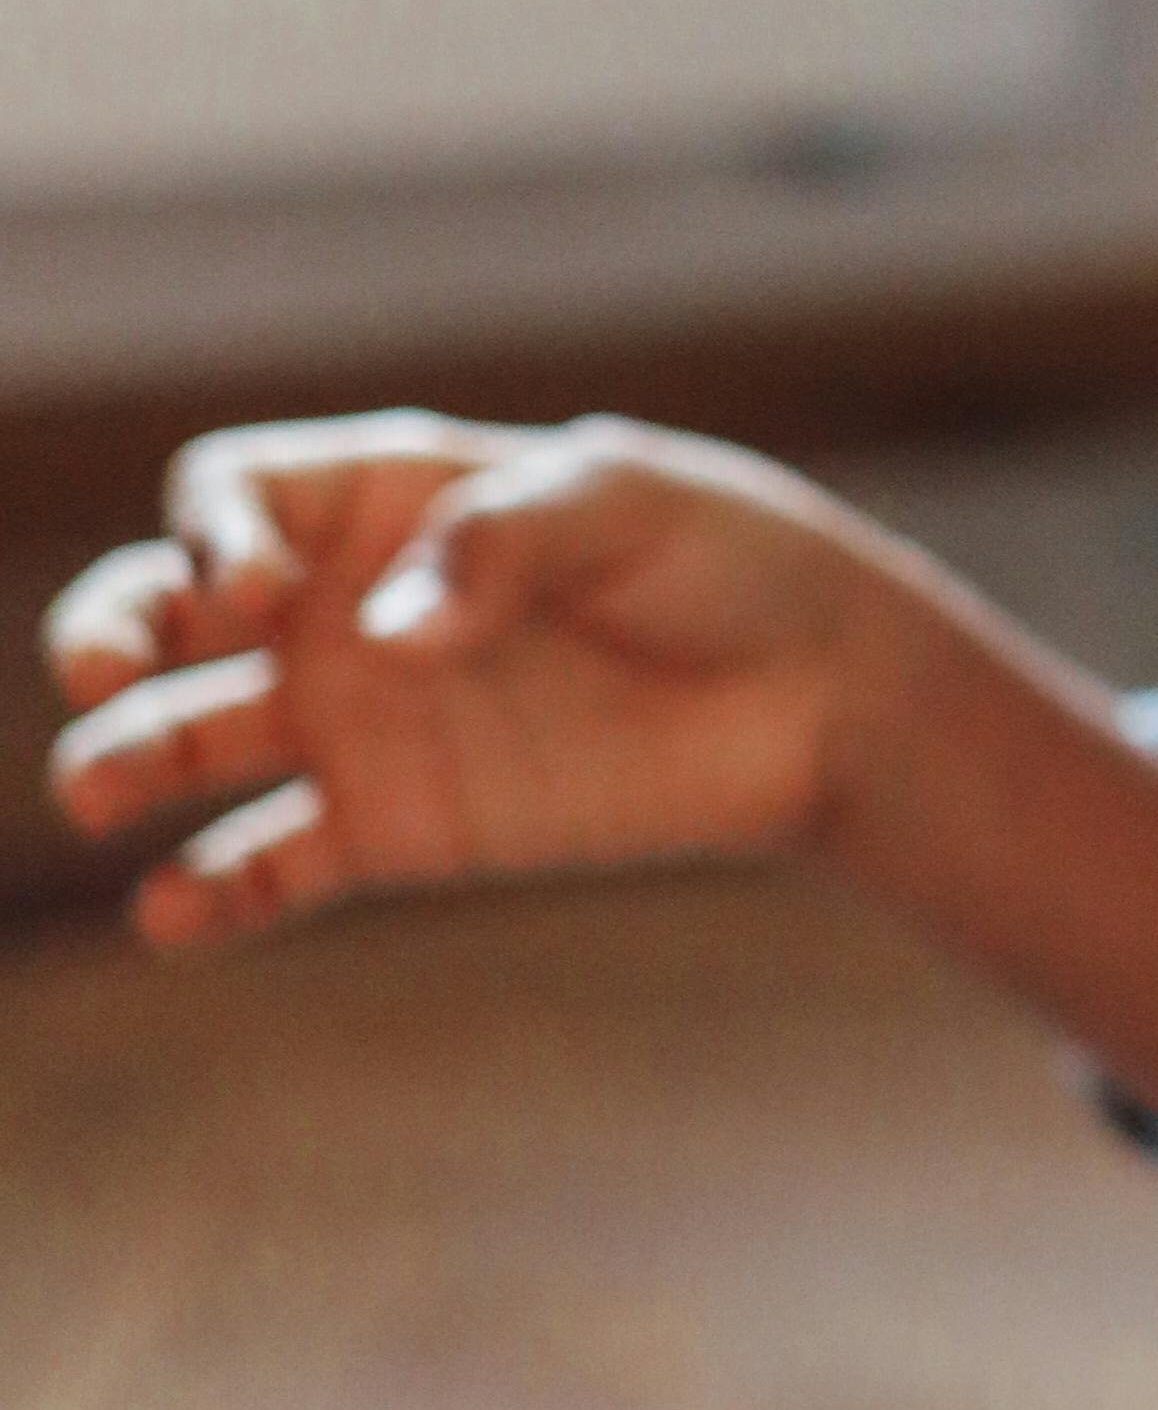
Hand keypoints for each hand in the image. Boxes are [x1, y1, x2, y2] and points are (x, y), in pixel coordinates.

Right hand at [43, 412, 893, 951]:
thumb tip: (388, 633)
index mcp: (385, 497)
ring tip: (91, 788)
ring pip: (193, 736)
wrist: (814, 694)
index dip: (214, 531)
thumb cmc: (721, 560)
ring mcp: (360, 722)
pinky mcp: (400, 829)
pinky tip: (173, 916)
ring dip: (125, 759)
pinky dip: (214, 892)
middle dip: (108, 628)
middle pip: (167, 607)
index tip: (259, 588)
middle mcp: (341, 606)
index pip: (232, 493)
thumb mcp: (626, 508)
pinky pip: (275, 863)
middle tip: (97, 673)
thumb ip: (502, 544)